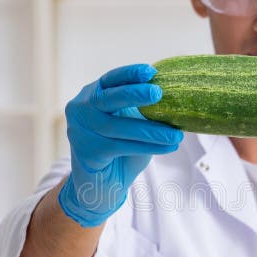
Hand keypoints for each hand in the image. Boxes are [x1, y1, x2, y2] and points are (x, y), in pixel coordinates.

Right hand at [58, 63, 183, 226]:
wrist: (103, 185)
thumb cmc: (121, 148)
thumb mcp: (130, 122)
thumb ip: (140, 109)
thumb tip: (176, 99)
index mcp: (91, 95)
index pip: (109, 79)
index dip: (129, 74)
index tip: (151, 71)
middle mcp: (80, 109)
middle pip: (107, 98)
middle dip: (134, 94)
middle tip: (158, 93)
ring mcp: (79, 131)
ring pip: (117, 126)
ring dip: (150, 130)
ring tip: (176, 134)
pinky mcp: (87, 153)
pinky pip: (120, 147)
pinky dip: (148, 146)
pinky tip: (168, 147)